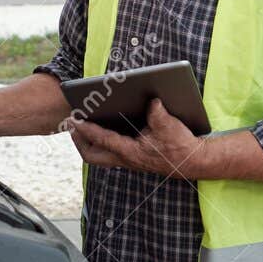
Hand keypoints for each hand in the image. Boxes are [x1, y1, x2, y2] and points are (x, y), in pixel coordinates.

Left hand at [68, 99, 203, 177]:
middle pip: (91, 155)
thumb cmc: (180, 146)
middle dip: (78, 140)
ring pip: (97, 156)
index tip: (73, 118)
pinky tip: (100, 127)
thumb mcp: (169, 126)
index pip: (101, 140)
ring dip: (86, 141)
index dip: (86, 128)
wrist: (191, 162)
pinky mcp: (131, 157)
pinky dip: (98, 141)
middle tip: (71, 123)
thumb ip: (158, 113)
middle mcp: (125, 159)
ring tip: (79, 125)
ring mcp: (127, 160)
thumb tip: (151, 99)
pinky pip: (107, 152)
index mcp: (130, 152)